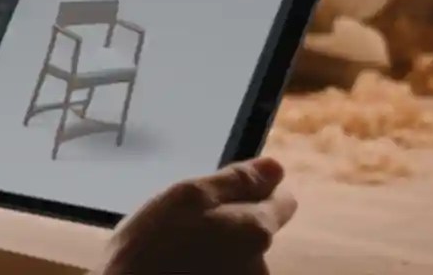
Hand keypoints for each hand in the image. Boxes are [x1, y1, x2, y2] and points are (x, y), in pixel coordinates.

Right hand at [95, 157, 297, 274]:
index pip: (282, 201)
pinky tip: (179, 270)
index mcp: (256, 231)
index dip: (253, 192)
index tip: (219, 198)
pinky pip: (222, 273)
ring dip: (214, 251)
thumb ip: (236, 181)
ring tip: (175, 255)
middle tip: (184, 229)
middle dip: (229, 225)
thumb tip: (277, 168)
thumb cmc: (150, 248)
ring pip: (238, 257)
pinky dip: (205, 270)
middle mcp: (261, 267)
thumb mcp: (187, 198)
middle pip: (258, 231)